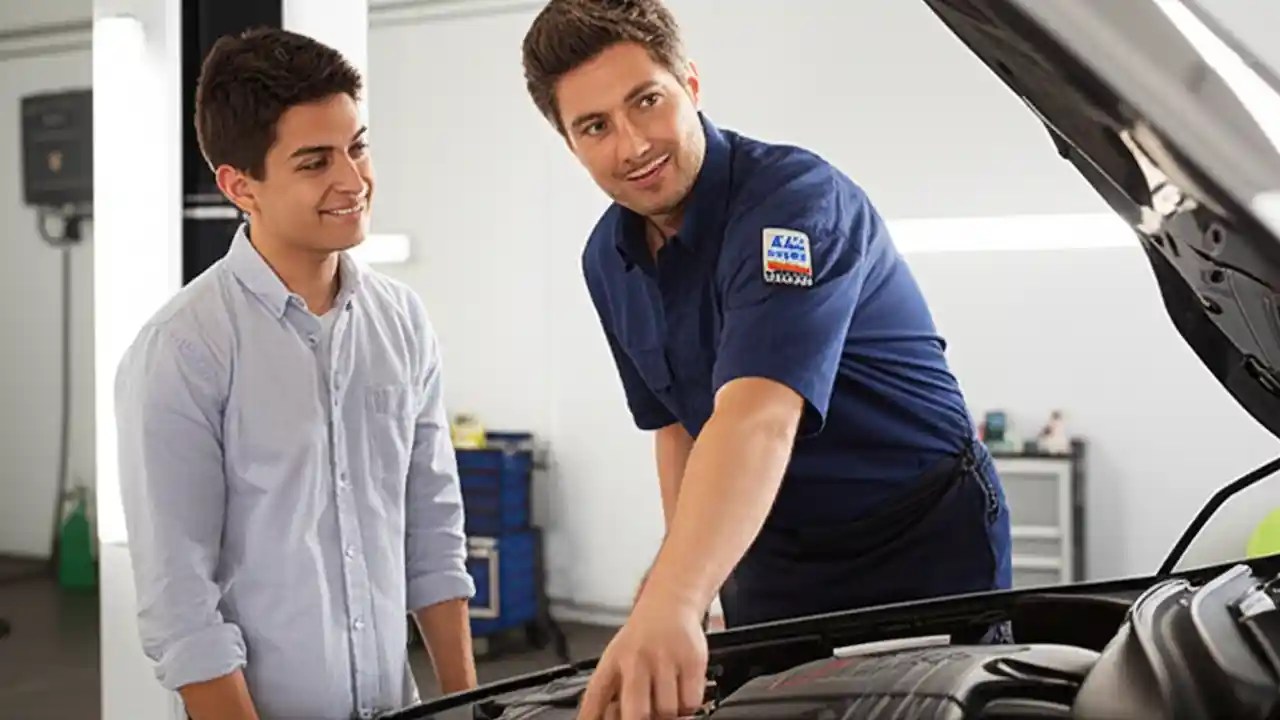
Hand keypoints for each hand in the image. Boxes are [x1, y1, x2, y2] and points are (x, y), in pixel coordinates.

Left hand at [578, 596, 707, 718]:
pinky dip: (687, 706)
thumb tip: (606, 717)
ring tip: (664, 703)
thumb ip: (609, 694)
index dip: (593, 717)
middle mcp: (635, 660)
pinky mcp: (691, 660)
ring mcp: (664, 659)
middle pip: (637, 712)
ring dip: (667, 715)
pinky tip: (680, 694)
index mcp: (611, 663)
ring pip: (667, 711)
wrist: (670, 602)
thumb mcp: (617, 660)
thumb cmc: (642, 639)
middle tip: (645, 717)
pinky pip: (690, 701)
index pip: (595, 699)